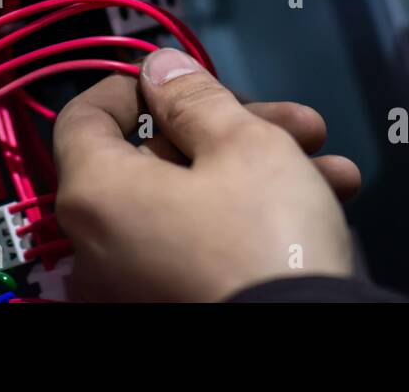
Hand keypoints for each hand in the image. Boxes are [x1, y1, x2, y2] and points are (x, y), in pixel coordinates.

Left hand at [52, 48, 360, 301]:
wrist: (313, 339)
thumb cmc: (265, 244)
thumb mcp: (242, 142)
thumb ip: (194, 95)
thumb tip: (161, 69)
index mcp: (95, 195)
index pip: (84, 117)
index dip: (135, 86)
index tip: (181, 77)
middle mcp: (100, 246)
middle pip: (155, 158)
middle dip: (231, 127)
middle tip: (288, 120)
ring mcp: (134, 283)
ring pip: (191, 199)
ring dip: (257, 168)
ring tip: (324, 162)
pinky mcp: (175, 303)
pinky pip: (202, 243)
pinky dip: (249, 216)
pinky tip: (321, 198)